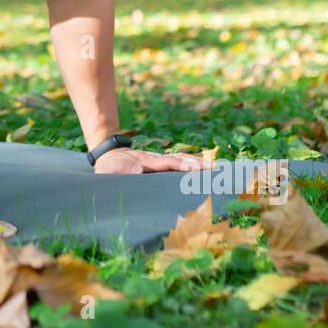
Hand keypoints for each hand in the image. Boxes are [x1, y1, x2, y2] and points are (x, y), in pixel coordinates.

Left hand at [92, 147, 214, 174]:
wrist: (109, 155)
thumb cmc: (108, 168)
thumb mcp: (108, 171)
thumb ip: (119, 172)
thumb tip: (136, 171)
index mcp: (146, 162)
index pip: (168, 163)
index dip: (181, 165)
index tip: (194, 169)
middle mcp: (157, 160)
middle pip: (181, 160)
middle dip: (198, 163)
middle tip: (216, 168)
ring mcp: (160, 162)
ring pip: (183, 160)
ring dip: (200, 163)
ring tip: (218, 168)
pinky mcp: (162, 165)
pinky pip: (180, 164)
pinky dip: (194, 165)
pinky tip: (207, 168)